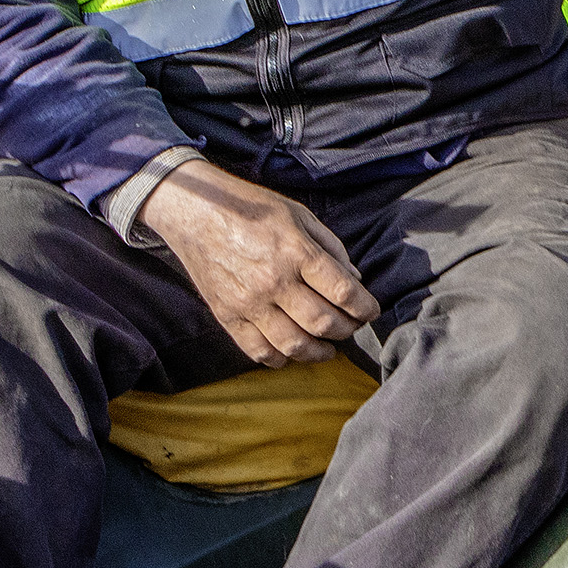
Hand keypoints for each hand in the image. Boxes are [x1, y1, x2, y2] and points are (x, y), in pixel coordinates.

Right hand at [139, 159, 377, 366]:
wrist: (197, 212)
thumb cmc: (252, 208)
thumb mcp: (300, 215)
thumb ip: (330, 248)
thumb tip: (354, 279)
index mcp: (296, 252)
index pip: (343, 292)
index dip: (364, 307)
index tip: (371, 311)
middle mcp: (274, 281)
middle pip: (322, 323)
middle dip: (346, 330)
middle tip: (351, 326)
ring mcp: (248, 303)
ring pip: (293, 344)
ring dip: (318, 352)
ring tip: (328, 348)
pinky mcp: (227, 316)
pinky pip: (257, 350)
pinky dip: (279, 359)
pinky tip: (291, 352)